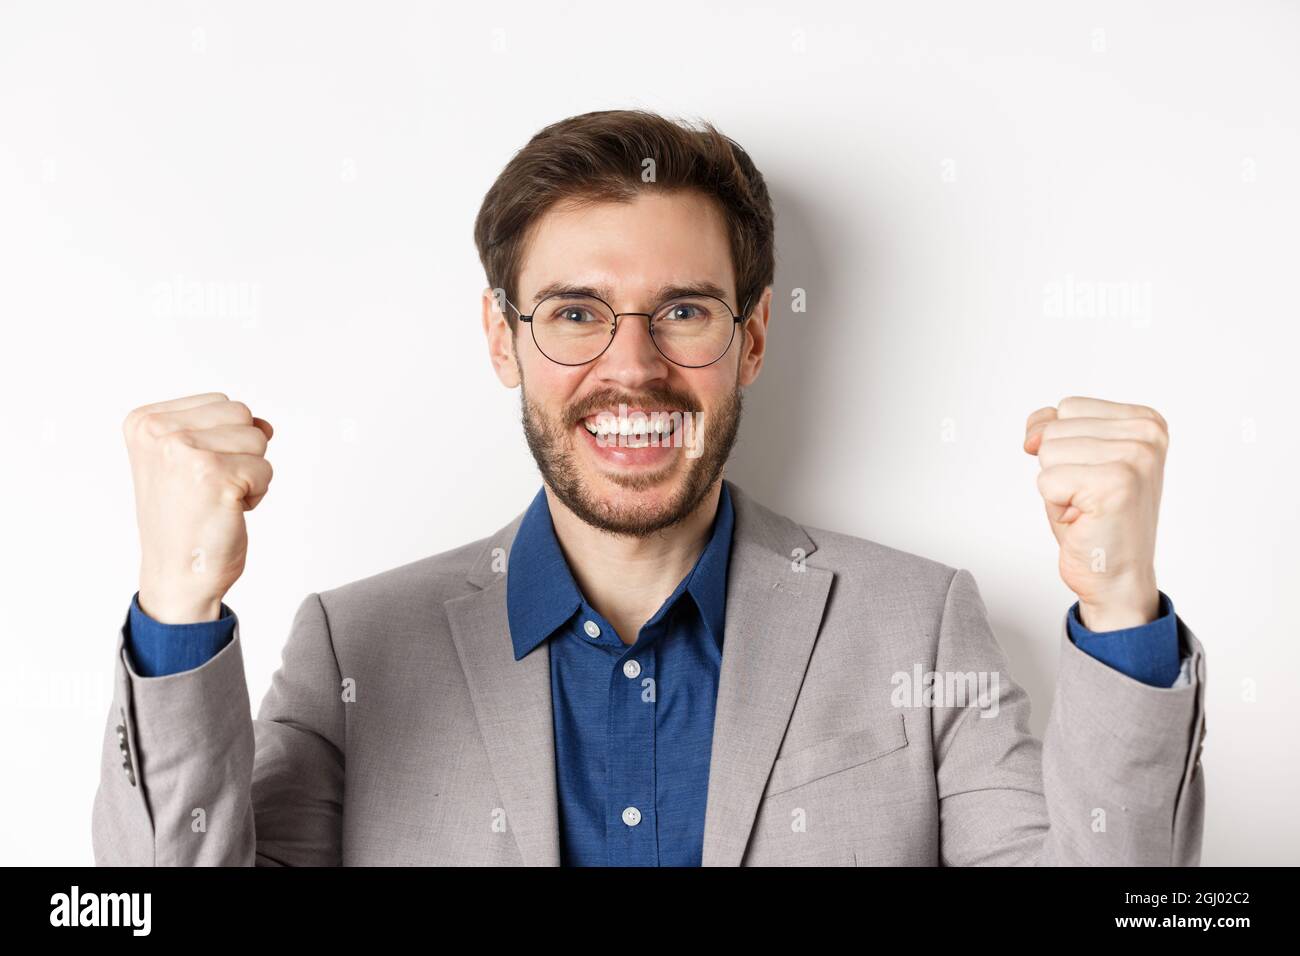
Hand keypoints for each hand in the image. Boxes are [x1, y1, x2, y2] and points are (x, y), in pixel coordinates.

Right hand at [123, 393, 273, 622]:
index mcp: (144, 422)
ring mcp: (185, 452)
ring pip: (258, 439)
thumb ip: (222, 430)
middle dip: (240, 453)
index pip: (220, 403)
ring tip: (215, 499)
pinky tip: (225, 512)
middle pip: (242, 414)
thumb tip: (266, 425)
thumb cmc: (186, 519)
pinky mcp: (215, 476)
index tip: (192, 475)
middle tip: (207, 489)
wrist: (177, 575)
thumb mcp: (191, 459)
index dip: (222, 441)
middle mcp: (159, 432)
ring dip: (250, 473)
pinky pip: (266, 470)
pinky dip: (256, 494)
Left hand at [1023, 396, 1166, 631]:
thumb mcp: (1073, 460)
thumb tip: (1032, 433)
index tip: (1093, 478)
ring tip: (1087, 508)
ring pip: (1048, 452)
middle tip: (1088, 499)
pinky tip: (1085, 520)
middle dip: (1059, 469)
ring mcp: (1135, 457)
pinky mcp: (1116, 484)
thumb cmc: (1094, 520)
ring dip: (1057, 487)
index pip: (1067, 408)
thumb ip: (1053, 427)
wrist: (1116, 578)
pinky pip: (1047, 480)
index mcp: (1146, 421)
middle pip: (1054, 429)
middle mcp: (1147, 434)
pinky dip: (1055, 506)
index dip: (1065, 448)